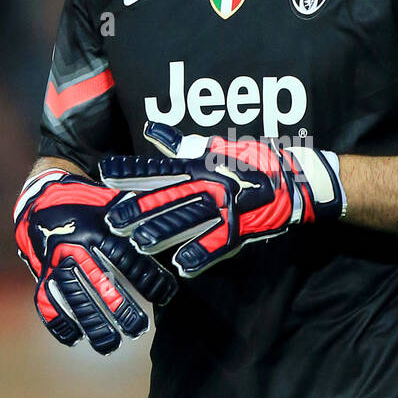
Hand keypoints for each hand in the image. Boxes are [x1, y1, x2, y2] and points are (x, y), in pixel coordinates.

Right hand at [13, 168, 177, 352]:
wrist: (40, 199)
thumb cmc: (89, 203)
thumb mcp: (113, 201)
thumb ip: (137, 216)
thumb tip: (174, 224)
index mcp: (96, 227)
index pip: (126, 257)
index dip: (147, 277)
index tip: (166, 295)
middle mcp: (72, 246)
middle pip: (98, 282)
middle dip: (119, 308)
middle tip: (140, 329)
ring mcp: (54, 263)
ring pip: (73, 298)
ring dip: (92, 323)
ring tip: (111, 344)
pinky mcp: (41, 275)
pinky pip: (46, 302)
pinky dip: (59, 323)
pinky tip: (75, 339)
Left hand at [98, 121, 345, 277]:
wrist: (292, 178)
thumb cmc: (250, 162)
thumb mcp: (213, 147)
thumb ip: (181, 144)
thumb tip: (151, 130)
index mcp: (200, 166)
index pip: (159, 168)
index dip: (131, 172)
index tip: (105, 175)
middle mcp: (209, 185)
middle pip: (168, 197)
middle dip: (140, 209)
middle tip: (112, 221)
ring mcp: (225, 207)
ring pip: (189, 220)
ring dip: (164, 232)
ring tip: (139, 243)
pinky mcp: (240, 228)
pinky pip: (217, 243)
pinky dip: (200, 255)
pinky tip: (182, 267)